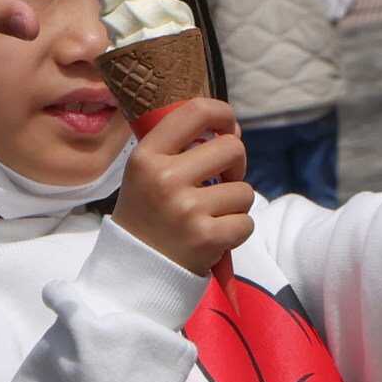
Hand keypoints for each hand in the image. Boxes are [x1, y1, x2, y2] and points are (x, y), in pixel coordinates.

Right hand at [116, 98, 252, 277]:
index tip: (227, 128)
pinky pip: (246, 222)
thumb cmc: (148, 215)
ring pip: (244, 191)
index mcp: (147, 156)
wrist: (135, 269)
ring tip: (210, 216)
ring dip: (235, 205)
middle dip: (236, 165)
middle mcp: (165, 177)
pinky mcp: (206, 237)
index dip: (222, 114)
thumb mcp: (146, 172)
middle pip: (232, 148)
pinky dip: (236, 230)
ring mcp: (186, 208)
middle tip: (220, 182)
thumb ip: (179, 148)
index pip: (195, 112)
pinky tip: (213, 236)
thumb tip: (230, 130)